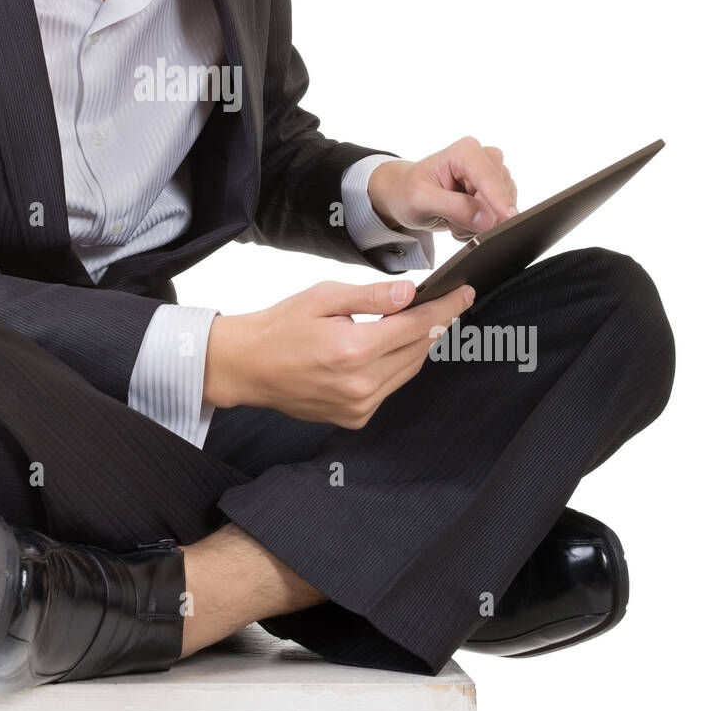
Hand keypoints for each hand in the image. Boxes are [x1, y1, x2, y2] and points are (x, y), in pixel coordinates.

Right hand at [203, 278, 474, 426]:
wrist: (248, 366)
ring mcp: (359, 405)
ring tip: (418, 321)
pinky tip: (387, 348)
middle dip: (435, 324)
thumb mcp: (323, 297)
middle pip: (419, 349)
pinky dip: (397, 366)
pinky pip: (390, 388)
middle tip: (446, 302)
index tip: (464, 293)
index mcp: (354, 349)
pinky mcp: (355, 417)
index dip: (445, 307)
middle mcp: (361, 384)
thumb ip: (370, 296)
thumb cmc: (280, 326)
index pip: (417, 325)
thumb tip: (409, 293)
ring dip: (418, 345)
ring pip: (409, 370)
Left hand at [368, 136, 518, 242]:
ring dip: (478, 223)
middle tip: (450, 220)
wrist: (404, 195)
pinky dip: (480, 225)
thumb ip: (454, 208)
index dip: (499, 200)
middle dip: (479, 217)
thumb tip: (488, 219)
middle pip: (500, 196)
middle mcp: (484, 158)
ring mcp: (492, 175)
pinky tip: (461, 221)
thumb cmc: (408, 191)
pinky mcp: (496, 191)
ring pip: (502, 209)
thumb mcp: (421, 200)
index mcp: (466, 151)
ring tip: (452, 219)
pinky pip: (500, 216)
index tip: (509, 218)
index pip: (489, 178)